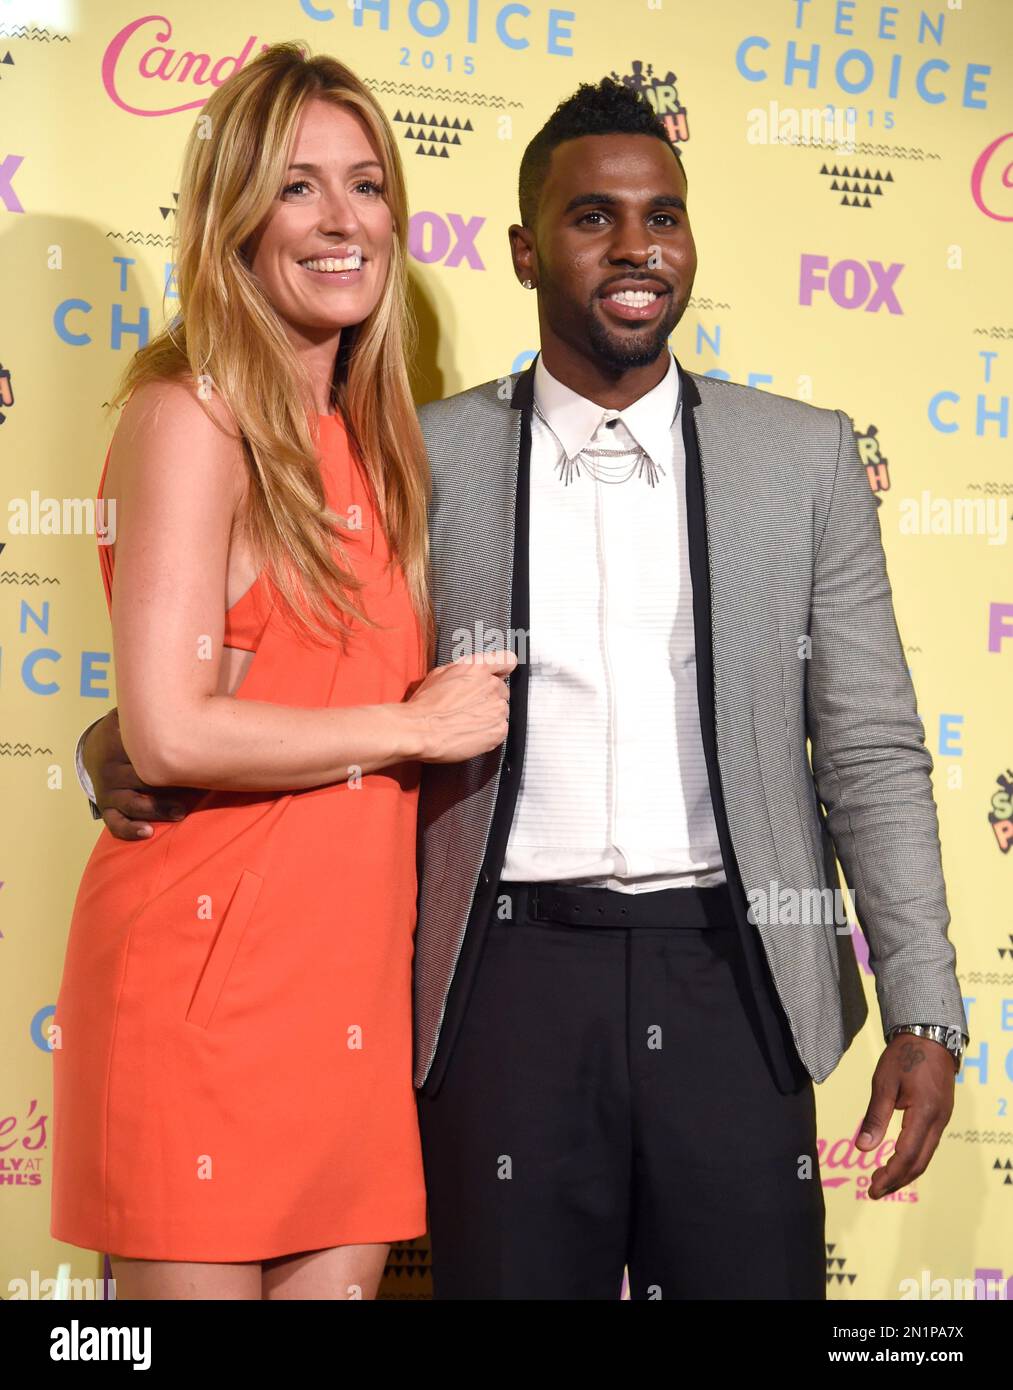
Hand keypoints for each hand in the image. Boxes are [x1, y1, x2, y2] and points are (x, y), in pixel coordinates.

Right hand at [83, 707, 199, 840]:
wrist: (97, 747)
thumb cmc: (131, 728)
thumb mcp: (135, 712)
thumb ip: (156, 706)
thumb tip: (196, 693)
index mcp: (118, 737)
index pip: (144, 750)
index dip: (171, 757)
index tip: (198, 762)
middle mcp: (109, 764)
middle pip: (142, 778)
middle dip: (171, 786)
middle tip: (200, 790)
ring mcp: (106, 788)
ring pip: (132, 803)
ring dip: (158, 809)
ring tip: (181, 812)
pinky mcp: (105, 806)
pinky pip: (115, 823)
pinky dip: (130, 829)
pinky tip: (148, 832)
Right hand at [404, 649, 516, 762]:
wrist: (420, 730)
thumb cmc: (425, 706)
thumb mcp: (440, 674)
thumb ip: (463, 669)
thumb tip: (470, 669)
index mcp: (478, 668)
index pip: (507, 661)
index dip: (503, 670)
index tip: (500, 675)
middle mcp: (491, 686)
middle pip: (502, 690)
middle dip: (489, 697)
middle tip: (471, 706)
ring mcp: (497, 709)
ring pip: (501, 710)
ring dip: (489, 715)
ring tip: (468, 721)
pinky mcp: (499, 730)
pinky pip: (501, 729)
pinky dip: (489, 732)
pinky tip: (471, 732)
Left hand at [854, 1033, 956, 1198]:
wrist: (930, 1036)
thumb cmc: (904, 1056)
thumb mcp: (884, 1082)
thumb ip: (875, 1117)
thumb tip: (862, 1147)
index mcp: (924, 1113)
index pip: (907, 1155)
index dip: (890, 1175)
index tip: (871, 1186)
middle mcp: (938, 1121)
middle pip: (919, 1162)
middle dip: (897, 1180)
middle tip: (873, 1190)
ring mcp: (943, 1119)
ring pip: (926, 1156)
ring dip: (905, 1172)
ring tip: (882, 1181)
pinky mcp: (941, 1116)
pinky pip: (929, 1145)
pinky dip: (913, 1159)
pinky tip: (898, 1161)